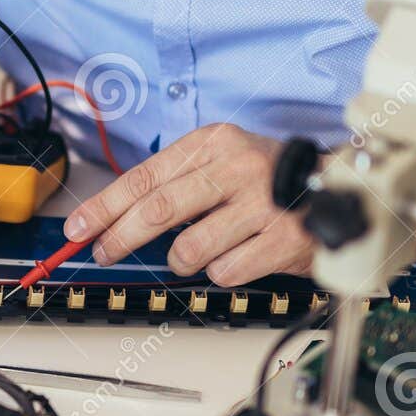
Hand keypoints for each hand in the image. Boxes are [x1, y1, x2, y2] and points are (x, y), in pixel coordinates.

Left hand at [64, 123, 314, 285]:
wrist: (338, 190)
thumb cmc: (267, 180)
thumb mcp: (220, 162)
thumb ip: (174, 183)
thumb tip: (114, 219)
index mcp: (214, 143)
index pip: (144, 176)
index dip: (104, 206)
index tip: (77, 228)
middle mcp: (238, 167)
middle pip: (158, 209)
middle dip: (120, 237)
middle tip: (103, 253)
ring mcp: (263, 205)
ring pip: (189, 248)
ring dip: (181, 260)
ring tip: (196, 252)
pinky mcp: (283, 241)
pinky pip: (225, 272)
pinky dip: (221, 272)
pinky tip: (238, 256)